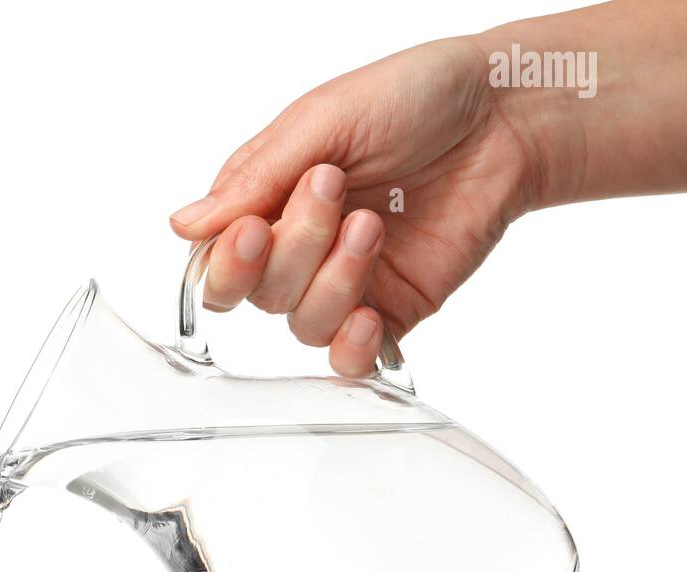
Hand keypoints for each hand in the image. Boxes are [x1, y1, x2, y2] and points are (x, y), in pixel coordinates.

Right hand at [168, 38, 539, 376]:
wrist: (501, 118)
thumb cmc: (414, 98)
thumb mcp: (322, 119)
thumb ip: (254, 178)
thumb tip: (185, 226)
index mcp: (269, 199)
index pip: (217, 259)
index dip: (228, 261)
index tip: (253, 230)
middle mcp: (299, 249)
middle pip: (260, 293)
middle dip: (295, 247)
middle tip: (334, 189)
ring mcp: (343, 284)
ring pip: (303, 324)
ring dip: (334, 278)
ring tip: (372, 224)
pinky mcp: (389, 311)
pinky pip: (350, 359)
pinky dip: (351, 349)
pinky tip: (368, 318)